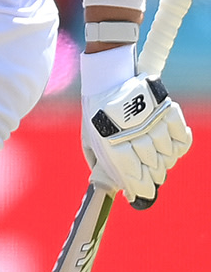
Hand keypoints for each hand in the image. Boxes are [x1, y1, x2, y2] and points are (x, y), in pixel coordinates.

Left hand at [82, 73, 190, 203]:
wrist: (108, 75)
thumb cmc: (97, 110)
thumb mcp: (89, 136)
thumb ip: (98, 161)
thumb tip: (110, 185)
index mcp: (109, 140)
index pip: (130, 173)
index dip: (137, 188)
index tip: (139, 196)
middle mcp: (133, 132)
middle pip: (152, 167)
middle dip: (151, 178)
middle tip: (149, 179)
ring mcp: (152, 121)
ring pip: (167, 155)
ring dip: (164, 163)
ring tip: (157, 162)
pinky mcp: (166, 110)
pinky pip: (181, 138)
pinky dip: (179, 147)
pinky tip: (171, 149)